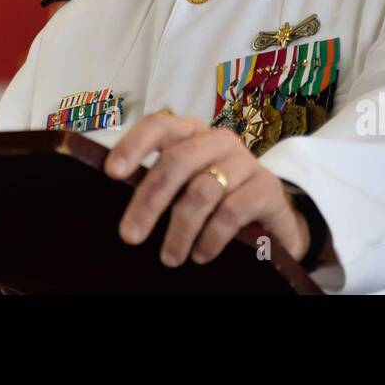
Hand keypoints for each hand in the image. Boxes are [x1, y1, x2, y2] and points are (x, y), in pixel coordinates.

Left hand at [103, 112, 310, 266]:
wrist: (272, 218)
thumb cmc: (215, 199)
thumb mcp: (185, 186)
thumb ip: (157, 185)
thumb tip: (115, 205)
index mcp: (191, 133)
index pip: (158, 126)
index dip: (133, 146)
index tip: (111, 173)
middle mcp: (218, 140)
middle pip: (176, 162)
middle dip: (149, 202)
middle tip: (130, 236)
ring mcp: (245, 161)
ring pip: (202, 191)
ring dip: (180, 230)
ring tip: (170, 258)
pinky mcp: (266, 187)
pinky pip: (231, 212)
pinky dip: (210, 238)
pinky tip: (201, 255)